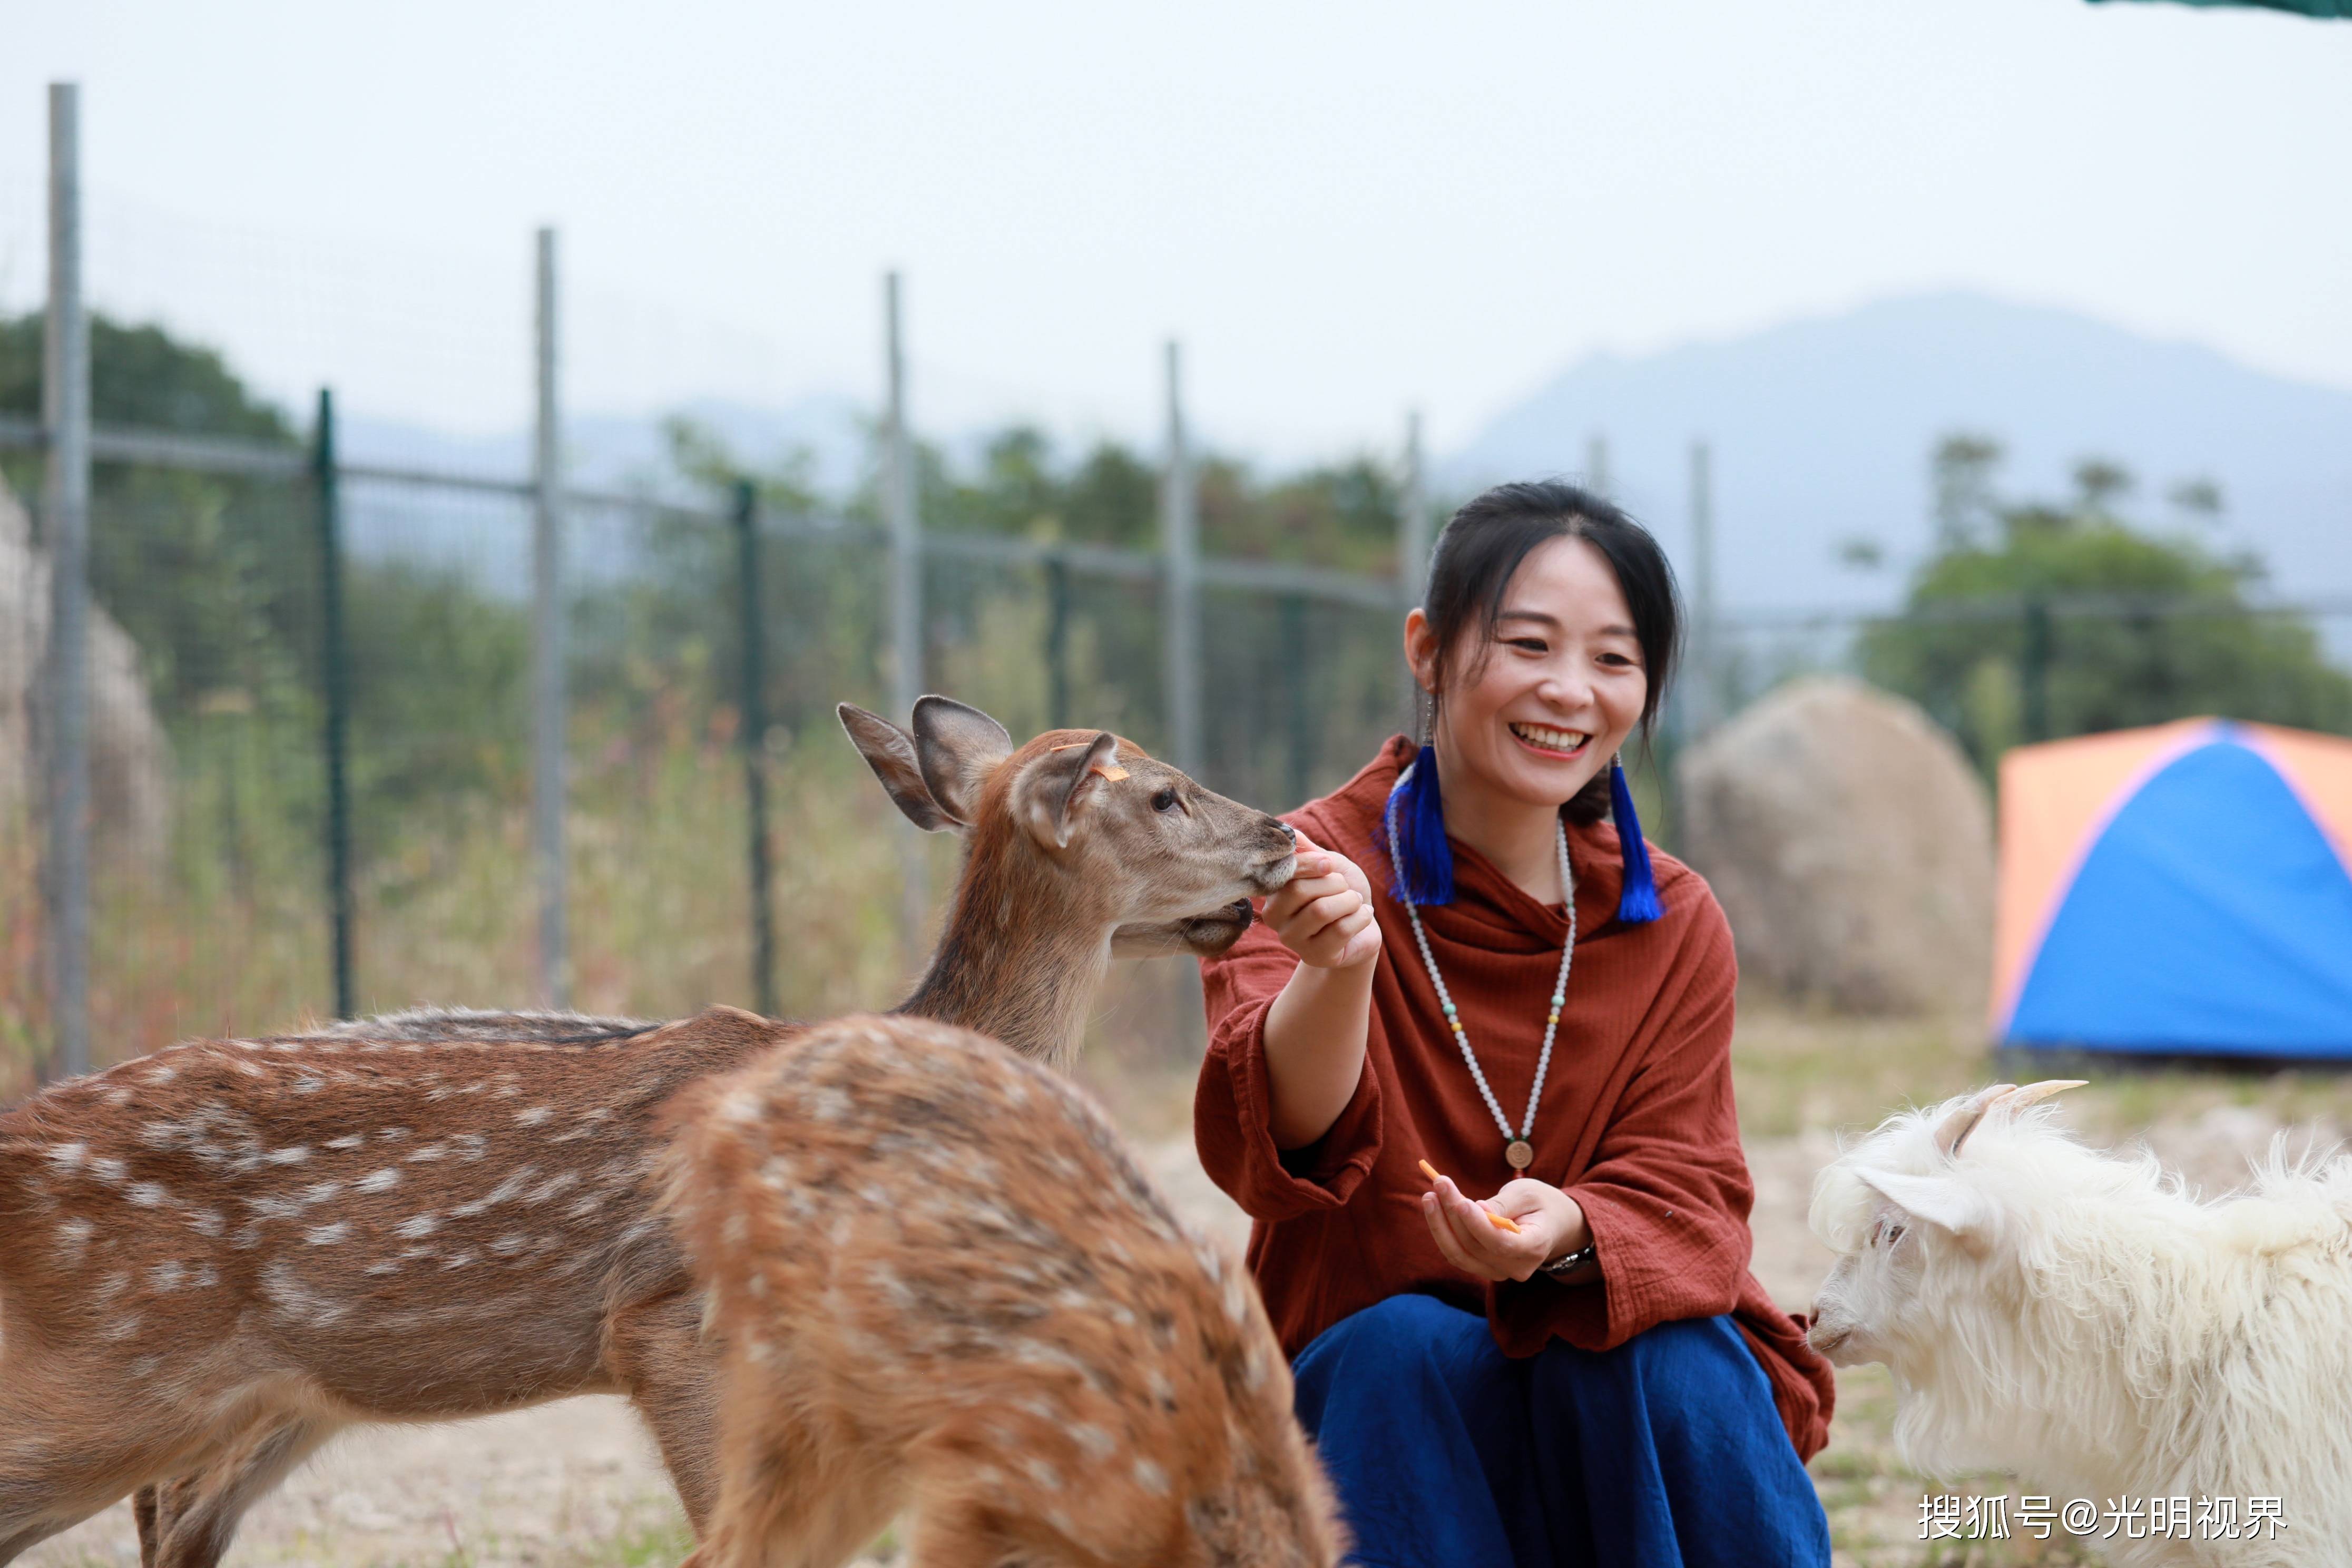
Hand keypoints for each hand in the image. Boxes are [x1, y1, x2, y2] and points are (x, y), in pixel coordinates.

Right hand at [1261, 833, 1378, 970]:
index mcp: (1273, 892)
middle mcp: (1274, 918)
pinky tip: (1363, 916)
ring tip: (1356, 902)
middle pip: (1299, 890)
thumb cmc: (1340, 893)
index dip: (1310, 863)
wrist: (1362, 927)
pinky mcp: (1316, 956)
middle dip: (1333, 883)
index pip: (1284, 872)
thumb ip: (1306, 850)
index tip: (1329, 863)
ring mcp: (1293, 940)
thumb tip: (1287, 828)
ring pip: (1321, 910)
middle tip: (1345, 887)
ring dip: (1349, 900)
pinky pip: (1341, 930)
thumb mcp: (1326, 866)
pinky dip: (1361, 917)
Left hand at [1420, 1175, 1588, 1283]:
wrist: (1554, 1226)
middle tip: (1439, 1183)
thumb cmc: (1541, 1204)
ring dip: (1440, 1225)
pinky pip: (1459, 1254)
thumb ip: (1503, 1204)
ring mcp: (1501, 1272)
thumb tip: (1475, 1209)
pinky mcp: (1485, 1268)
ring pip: (1461, 1254)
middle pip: (1476, 1246)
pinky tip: (1436, 1208)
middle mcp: (1518, 1268)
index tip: (1461, 1201)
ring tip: (1431, 1195)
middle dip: (1453, 1213)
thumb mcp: (1528, 1193)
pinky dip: (1444, 1232)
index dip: (1478, 1225)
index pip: (1501, 1243)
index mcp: (1535, 1247)